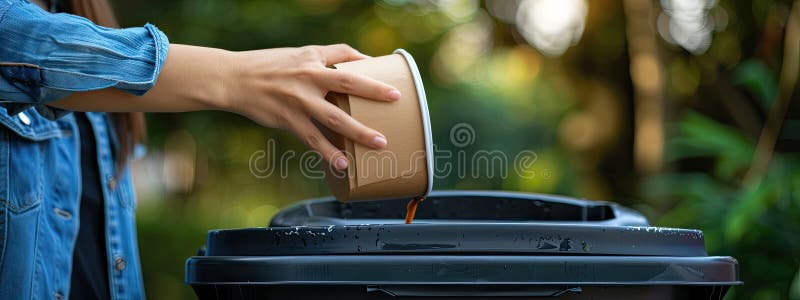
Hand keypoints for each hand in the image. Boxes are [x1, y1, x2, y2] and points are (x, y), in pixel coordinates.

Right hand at [222, 44, 399, 169]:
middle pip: (347, 85)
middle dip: (373, 95)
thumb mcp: (302, 53)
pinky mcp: (287, 119)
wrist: (234, 79)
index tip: (394, 88)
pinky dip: (328, 152)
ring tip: (379, 144)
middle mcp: (308, 78)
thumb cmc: (272, 66)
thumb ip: (333, 55)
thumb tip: (367, 62)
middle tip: (396, 103)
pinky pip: (312, 139)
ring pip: (334, 117)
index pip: (347, 61)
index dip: (371, 72)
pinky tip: (343, 163)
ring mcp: (298, 100)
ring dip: (358, 132)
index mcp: (313, 60)